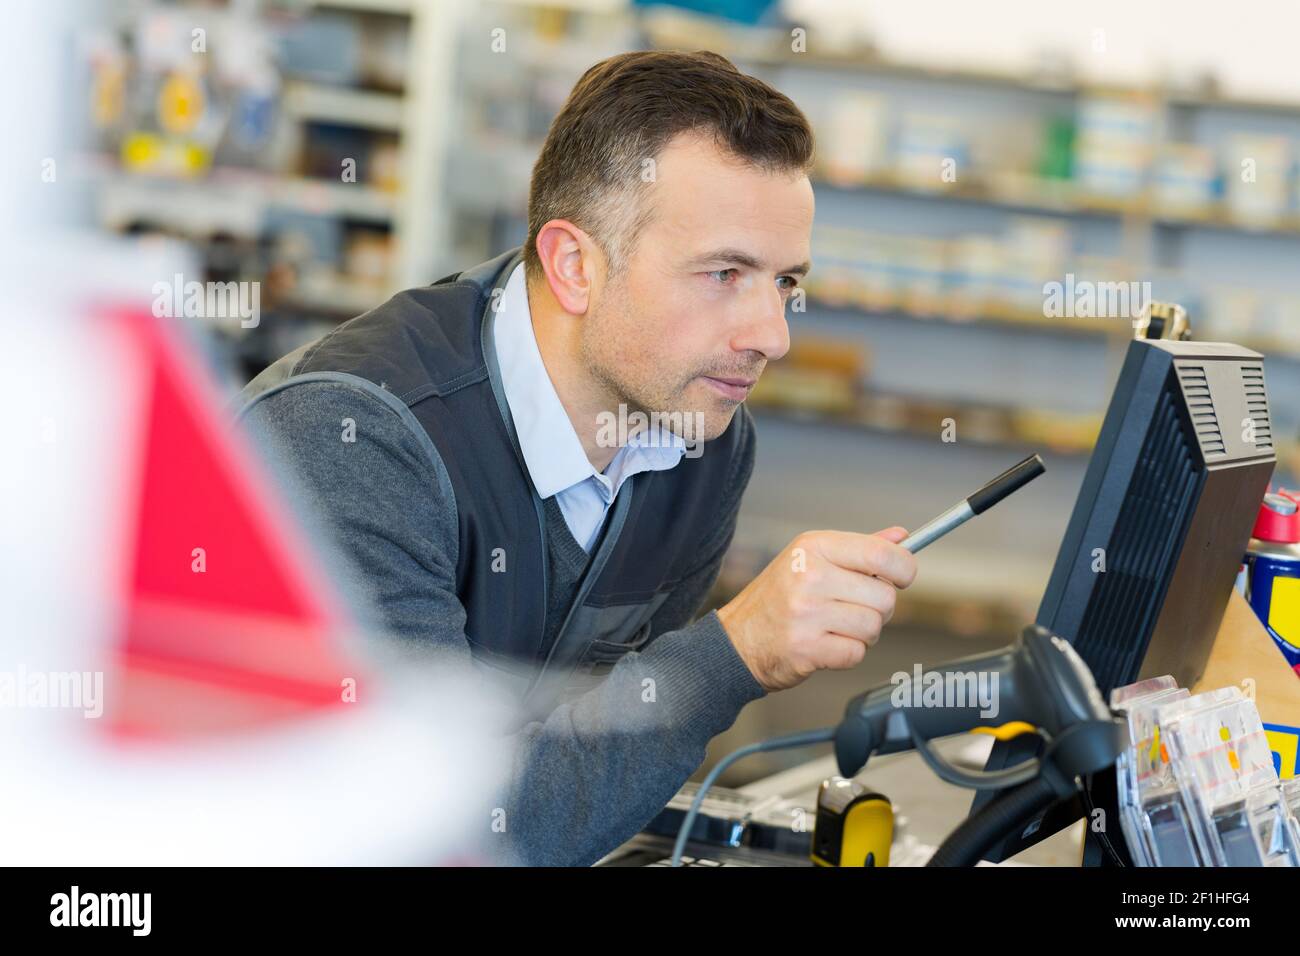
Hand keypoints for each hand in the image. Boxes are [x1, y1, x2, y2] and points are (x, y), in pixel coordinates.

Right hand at [716, 527, 917, 691]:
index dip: (904, 568)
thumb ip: (859, 548)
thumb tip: (901, 538)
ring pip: (873, 626)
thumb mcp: (812, 559)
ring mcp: (807, 613)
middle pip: (885, 596)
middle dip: (878, 608)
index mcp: (813, 547)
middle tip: (854, 607)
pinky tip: (825, 644)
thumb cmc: (777, 598)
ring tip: (835, 626)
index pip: (881, 553)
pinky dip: (847, 653)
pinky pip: (856, 653)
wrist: (737, 640)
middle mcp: (809, 575)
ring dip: (862, 633)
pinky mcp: (806, 648)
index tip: (902, 577)